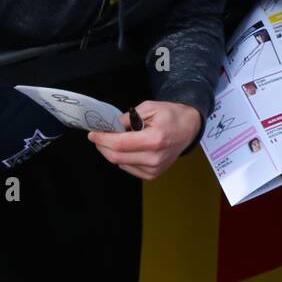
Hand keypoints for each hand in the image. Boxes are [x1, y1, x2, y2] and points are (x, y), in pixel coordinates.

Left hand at [87, 100, 201, 179]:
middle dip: (103, 146)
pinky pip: (128, 168)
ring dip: (113, 152)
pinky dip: (123, 158)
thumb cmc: (171, 115)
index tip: (93, 134)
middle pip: (117, 157)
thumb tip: (111, 127)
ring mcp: (154, 168)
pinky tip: (128, 148)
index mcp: (155, 139)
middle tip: (98, 137)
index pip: (120, 144)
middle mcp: (154, 158)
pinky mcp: (153, 174)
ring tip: (117, 139)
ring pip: (121, 163)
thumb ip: (128, 118)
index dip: (102, 139)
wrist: (189, 128)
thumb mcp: (149, 107)